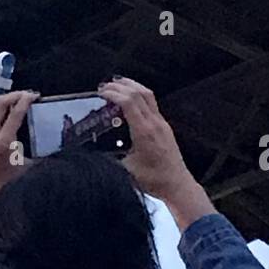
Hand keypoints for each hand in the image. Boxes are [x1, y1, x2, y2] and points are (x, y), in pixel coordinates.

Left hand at [0, 90, 37, 213]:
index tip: (33, 96)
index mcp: (4, 142)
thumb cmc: (6, 183)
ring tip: (14, 98)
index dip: (26, 100)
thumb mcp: (27, 166)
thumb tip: (53, 143)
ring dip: (3, 99)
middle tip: (25, 95)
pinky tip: (0, 109)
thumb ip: (39, 152)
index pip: (16, 112)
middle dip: (14, 95)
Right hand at [97, 78, 189, 200]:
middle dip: (119, 86)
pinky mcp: (165, 127)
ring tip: (118, 83)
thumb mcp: (125, 170)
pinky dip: (139, 95)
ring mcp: (162, 123)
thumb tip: (92, 153)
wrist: (177, 186)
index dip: (113, 93)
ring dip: (132, 86)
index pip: (129, 102)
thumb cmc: (155, 180)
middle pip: (138, 93)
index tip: (101, 92)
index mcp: (144, 132)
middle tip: (105, 86)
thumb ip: (109, 159)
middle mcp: (155, 124)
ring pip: (148, 95)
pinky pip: (152, 103)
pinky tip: (131, 99)